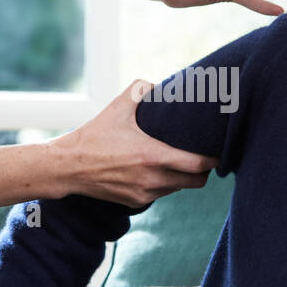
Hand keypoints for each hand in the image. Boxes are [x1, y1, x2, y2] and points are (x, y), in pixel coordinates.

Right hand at [48, 81, 216, 205]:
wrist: (68, 167)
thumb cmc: (93, 136)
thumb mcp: (117, 107)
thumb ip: (141, 90)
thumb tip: (159, 84)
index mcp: (152, 156)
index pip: (198, 164)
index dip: (213, 159)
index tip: (219, 150)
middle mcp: (152, 179)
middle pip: (197, 182)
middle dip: (204, 170)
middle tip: (203, 156)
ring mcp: (145, 194)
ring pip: (179, 188)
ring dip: (183, 177)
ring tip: (180, 160)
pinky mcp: (136, 203)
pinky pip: (161, 194)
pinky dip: (165, 183)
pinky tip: (158, 169)